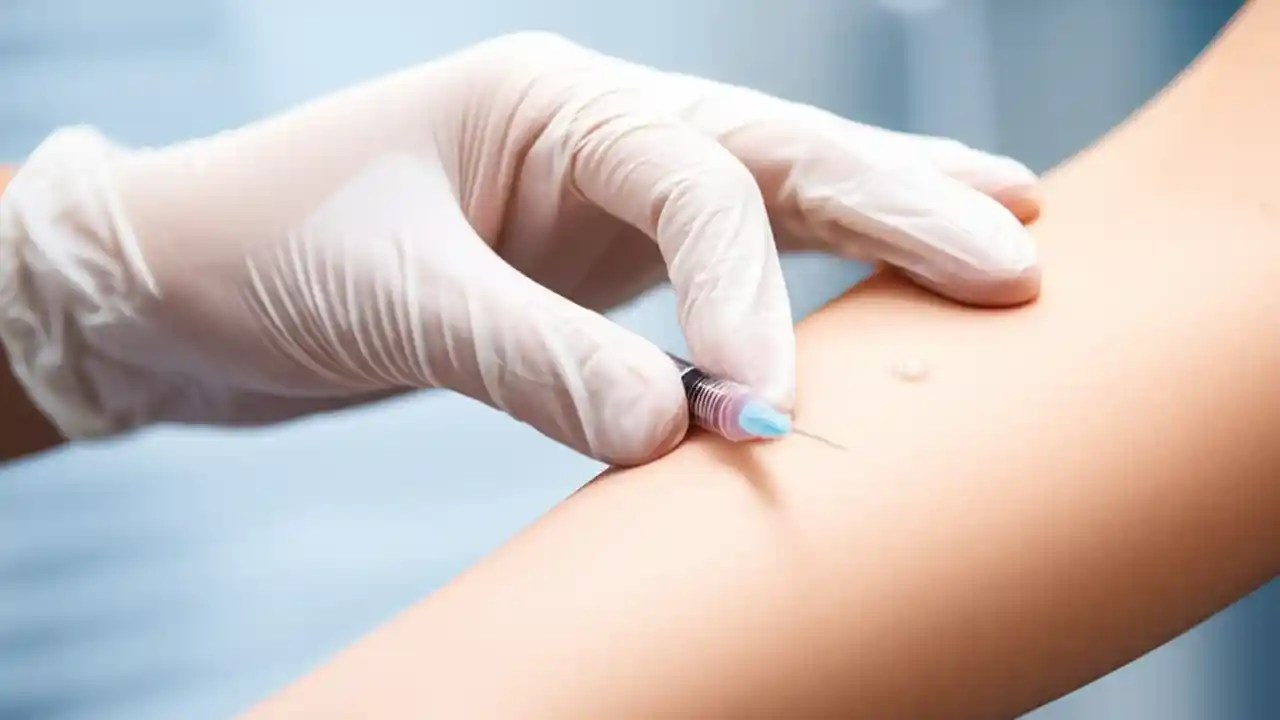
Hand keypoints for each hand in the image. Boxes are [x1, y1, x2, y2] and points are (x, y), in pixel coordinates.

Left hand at [0, 33, 1039, 463]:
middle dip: (898, 203)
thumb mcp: (394, 295)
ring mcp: (603, 191)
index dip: (744, 297)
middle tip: (1016, 250)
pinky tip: (866, 285)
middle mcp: (595, 127)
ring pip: (773, 190)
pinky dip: (806, 276)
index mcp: (549, 100)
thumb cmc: (264, 251)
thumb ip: (534, 360)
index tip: (756, 410)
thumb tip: (679, 434)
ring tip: (1002, 229)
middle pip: (778, 151)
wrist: (186, 279)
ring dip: (883, 214)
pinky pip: (726, 256)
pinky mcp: (596, 257)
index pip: (697, 181)